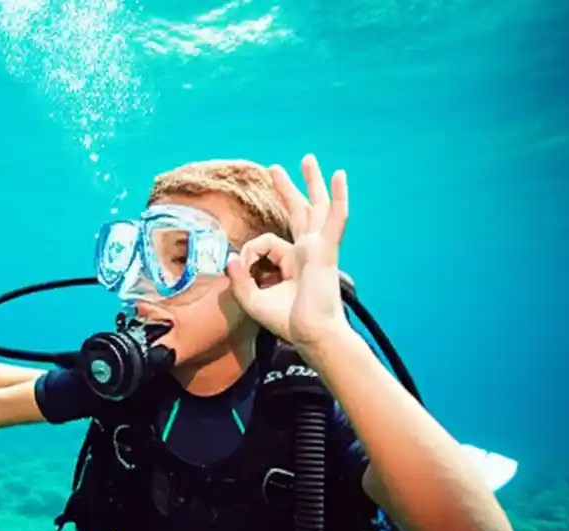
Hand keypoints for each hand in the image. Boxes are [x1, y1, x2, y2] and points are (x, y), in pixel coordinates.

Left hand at [226, 154, 350, 351]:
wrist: (311, 333)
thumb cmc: (288, 321)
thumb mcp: (252, 300)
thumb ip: (239, 279)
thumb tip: (229, 258)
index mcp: (292, 261)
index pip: (265, 242)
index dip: (247, 253)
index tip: (240, 267)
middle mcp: (306, 250)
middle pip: (298, 211)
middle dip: (286, 189)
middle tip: (274, 168)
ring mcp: (317, 247)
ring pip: (315, 207)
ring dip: (311, 182)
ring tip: (307, 159)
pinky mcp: (325, 249)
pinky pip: (334, 218)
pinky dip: (338, 197)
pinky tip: (339, 176)